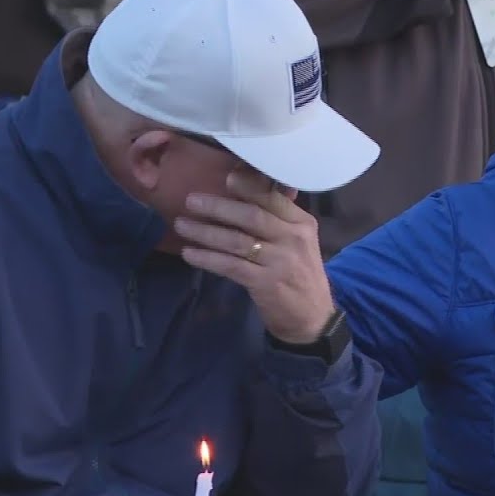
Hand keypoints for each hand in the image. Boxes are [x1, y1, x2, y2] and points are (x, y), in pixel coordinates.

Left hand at [175, 169, 334, 343]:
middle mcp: (293, 238)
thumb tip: (250, 184)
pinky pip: (230, 266)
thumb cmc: (299, 274)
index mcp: (301, 223)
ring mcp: (280, 261)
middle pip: (252, 216)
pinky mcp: (266, 283)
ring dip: (205, 232)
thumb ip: (278, 217)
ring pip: (237, 241)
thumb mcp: (299, 241)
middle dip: (218, 207)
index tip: (226, 177)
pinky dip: (207, 258)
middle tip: (191, 201)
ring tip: (181, 225)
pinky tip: (189, 253)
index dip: (249, 186)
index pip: (273, 198)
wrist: (312, 318)